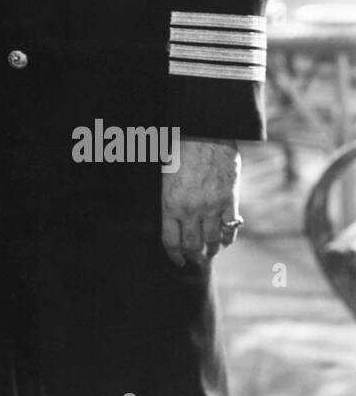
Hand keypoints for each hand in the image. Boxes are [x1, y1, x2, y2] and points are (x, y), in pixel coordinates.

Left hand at [161, 136, 241, 268]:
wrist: (205, 134)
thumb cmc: (180, 151)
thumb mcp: (165, 177)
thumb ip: (170, 201)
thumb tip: (174, 220)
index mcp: (170, 204)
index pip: (171, 241)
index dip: (175, 256)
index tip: (178, 262)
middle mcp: (191, 210)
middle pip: (192, 245)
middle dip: (194, 257)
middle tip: (196, 262)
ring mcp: (212, 207)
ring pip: (212, 240)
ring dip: (212, 250)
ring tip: (211, 254)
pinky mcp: (229, 200)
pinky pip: (231, 227)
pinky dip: (229, 238)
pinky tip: (226, 241)